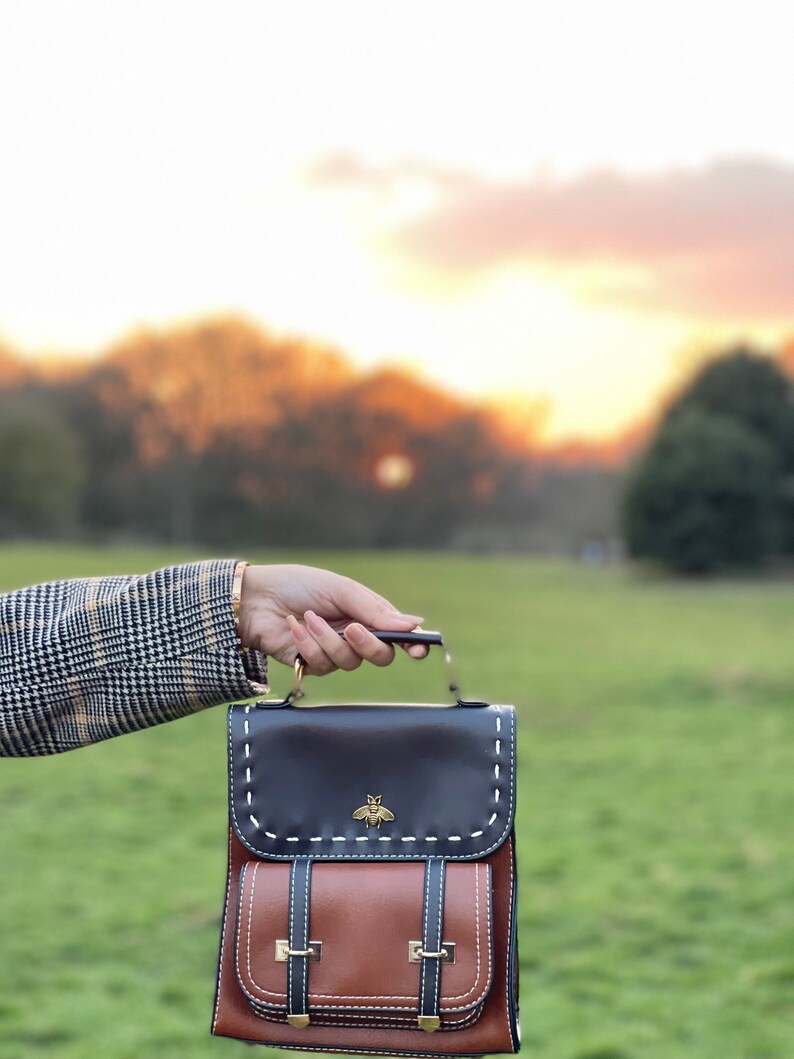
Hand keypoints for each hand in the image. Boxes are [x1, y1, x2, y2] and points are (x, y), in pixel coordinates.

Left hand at [238, 564, 426, 675]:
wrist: (258, 598)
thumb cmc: (300, 584)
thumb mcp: (341, 590)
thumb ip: (375, 610)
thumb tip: (414, 624)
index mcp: (368, 613)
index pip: (399, 634)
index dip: (413, 644)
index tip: (418, 649)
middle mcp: (355, 635)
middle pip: (381, 656)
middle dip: (369, 645)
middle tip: (353, 628)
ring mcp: (334, 651)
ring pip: (349, 662)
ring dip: (328, 640)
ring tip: (309, 619)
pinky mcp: (312, 664)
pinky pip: (322, 665)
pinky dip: (308, 645)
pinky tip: (295, 628)